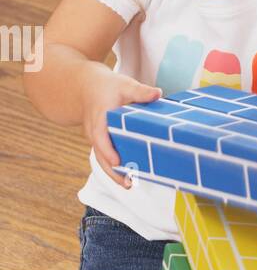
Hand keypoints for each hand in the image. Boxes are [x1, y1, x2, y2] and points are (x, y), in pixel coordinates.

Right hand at [81, 68, 161, 188]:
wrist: (86, 87)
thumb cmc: (107, 86)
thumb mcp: (125, 85)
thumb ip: (140, 92)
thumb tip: (158, 93)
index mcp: (99, 118)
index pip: (100, 137)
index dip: (107, 150)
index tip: (116, 161)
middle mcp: (94, 132)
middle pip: (100, 154)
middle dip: (111, 170)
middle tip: (126, 183)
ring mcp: (96, 138)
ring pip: (101, 158)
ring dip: (113, 172)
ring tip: (128, 184)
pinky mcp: (100, 142)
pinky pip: (105, 156)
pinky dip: (113, 167)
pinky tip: (127, 177)